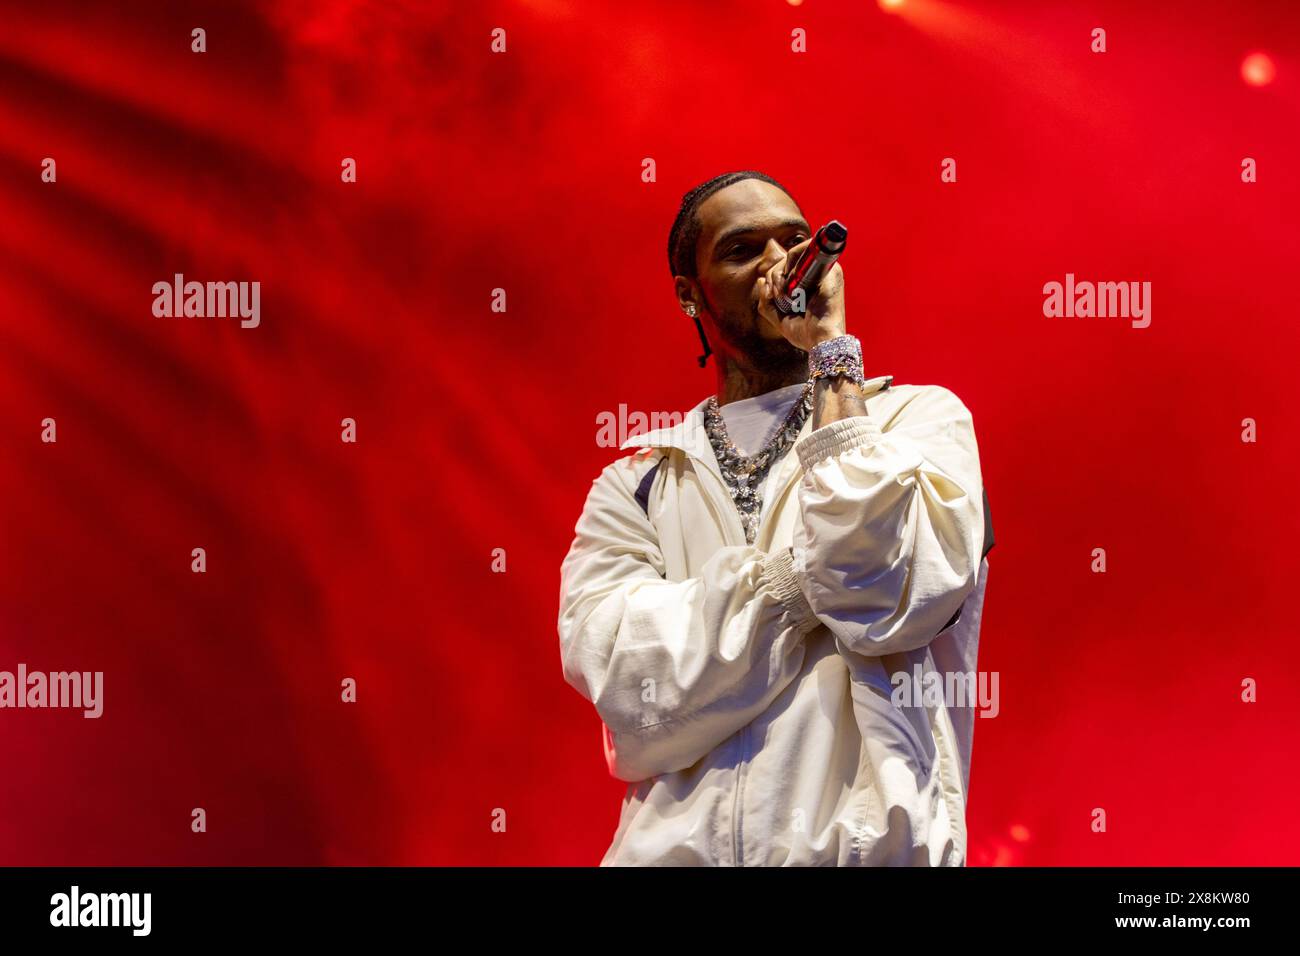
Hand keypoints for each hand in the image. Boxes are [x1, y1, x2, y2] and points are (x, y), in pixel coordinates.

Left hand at [755, 237, 846, 351]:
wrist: (820, 341)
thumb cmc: (805, 333)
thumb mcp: (780, 317)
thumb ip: (767, 301)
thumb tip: (761, 280)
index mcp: (812, 282)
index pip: (788, 267)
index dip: (775, 277)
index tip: (771, 295)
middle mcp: (820, 273)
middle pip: (787, 261)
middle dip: (773, 277)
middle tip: (775, 297)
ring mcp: (827, 269)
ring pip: (791, 256)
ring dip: (778, 277)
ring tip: (783, 298)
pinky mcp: (831, 269)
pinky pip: (803, 253)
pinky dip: (788, 270)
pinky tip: (787, 292)